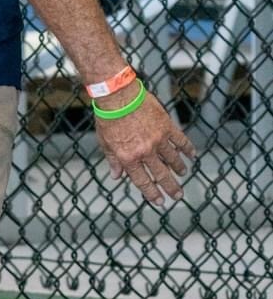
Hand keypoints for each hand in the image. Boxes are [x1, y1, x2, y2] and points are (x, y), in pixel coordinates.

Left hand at [96, 89, 195, 205]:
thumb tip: (117, 176)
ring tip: (183, 174)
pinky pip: (180, 141)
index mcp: (128, 158)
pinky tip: (192, 155)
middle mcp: (145, 152)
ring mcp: (158, 139)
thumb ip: (113, 160)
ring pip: (173, 159)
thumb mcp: (105, 143)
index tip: (160, 202)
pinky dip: (187, 149)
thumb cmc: (108, 118)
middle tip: (178, 195)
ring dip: (179, 168)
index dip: (152, 193)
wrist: (118, 96)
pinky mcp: (166, 126)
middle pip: (161, 174)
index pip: (143, 181)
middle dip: (170, 187)